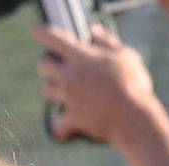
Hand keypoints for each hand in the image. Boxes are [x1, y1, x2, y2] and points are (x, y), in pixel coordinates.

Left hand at [32, 24, 158, 143]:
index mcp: (83, 57)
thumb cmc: (133, 84)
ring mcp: (68, 97)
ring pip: (46, 90)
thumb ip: (107, 42)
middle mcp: (70, 75)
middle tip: (61, 68)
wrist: (134, 117)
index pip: (54, 39)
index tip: (34, 31)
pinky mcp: (71, 118)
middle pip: (43, 65)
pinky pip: (57, 125)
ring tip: (68, 93)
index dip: (41, 33)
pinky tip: (67, 131)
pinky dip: (61, 129)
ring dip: (54, 91)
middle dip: (49, 65)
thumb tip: (94, 30)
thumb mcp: (125, 56)